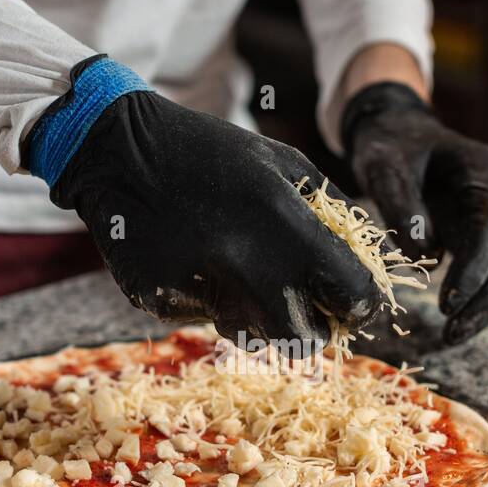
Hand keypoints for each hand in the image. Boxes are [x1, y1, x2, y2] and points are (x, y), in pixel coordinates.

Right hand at [44, 69, 381, 356]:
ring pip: (251, 334)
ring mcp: (196, 287)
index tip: (358, 305)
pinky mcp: (158, 301)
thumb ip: (330, 212)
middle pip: (302, 337)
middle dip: (313, 328)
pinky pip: (203, 318)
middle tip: (309, 310)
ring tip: (245, 274)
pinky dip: (210, 300)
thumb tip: (368, 261)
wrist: (118, 148)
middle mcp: (240, 261)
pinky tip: (193, 259)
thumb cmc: (212, 152)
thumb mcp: (282, 162)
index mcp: (281, 221)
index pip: (348, 292)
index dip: (361, 305)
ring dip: (260, 316)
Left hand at [341, 82, 487, 344]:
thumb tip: (421, 254)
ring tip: (453, 337)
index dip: (474, 269)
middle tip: (453, 332)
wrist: (402, 135)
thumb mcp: (383, 165)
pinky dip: (480, 301)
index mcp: (486, 172)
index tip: (448, 303)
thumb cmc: (392, 148)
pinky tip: (456, 325)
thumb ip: (401, 203)